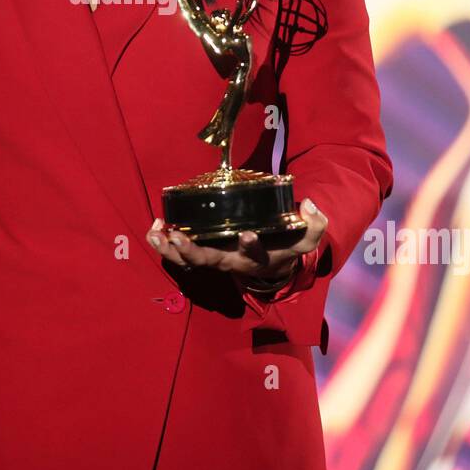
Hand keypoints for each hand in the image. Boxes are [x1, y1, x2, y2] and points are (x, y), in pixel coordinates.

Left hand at [145, 198, 328, 287]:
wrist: (271, 265)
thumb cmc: (285, 247)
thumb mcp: (305, 239)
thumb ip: (314, 224)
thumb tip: (310, 204)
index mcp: (256, 259)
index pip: (254, 256)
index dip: (251, 247)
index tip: (248, 234)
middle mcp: (230, 261)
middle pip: (207, 262)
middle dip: (191, 252)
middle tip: (178, 237)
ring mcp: (213, 258)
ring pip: (185, 262)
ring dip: (168, 249)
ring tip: (157, 231)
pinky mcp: (201, 252)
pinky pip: (177, 254)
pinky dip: (163, 243)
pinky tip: (156, 227)